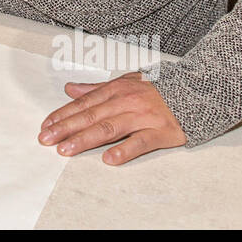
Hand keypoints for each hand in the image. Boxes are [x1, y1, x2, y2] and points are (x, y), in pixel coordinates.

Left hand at [38, 71, 185, 164]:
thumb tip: (70, 89)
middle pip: (91, 116)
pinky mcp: (160, 132)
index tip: (46, 126)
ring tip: (66, 149)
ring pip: (109, 128)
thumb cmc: (157, 90)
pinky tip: (109, 159)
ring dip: (85, 139)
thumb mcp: (125, 83)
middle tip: (46, 139)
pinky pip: (140, 142)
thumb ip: (96, 88)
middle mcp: (127, 102)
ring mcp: (143, 117)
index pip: (84, 104)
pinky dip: (124, 150)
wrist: (196, 92)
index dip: (63, 115)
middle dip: (66, 128)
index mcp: (116, 90)